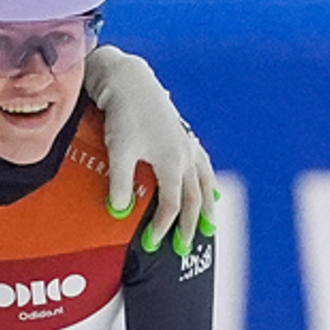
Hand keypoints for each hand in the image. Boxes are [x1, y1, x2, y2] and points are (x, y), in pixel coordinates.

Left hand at [85, 44, 218, 256]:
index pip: (172, 205)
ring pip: (204, 182)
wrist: (129, 80)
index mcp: (172, 162)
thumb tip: (119, 212)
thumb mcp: (119, 152)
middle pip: (194, 198)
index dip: (163, 227)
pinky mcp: (183, 135)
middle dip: (190, 226)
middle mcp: (186, 155)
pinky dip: (207, 180)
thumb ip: (121, 184)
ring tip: (210, 226)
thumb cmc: (123, 115)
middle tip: (184, 249)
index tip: (151, 244)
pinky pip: (202, 163)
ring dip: (207, 206)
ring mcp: (187, 144)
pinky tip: (209, 188)